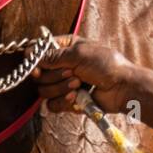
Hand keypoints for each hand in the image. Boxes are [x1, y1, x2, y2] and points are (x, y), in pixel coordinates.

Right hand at [32, 36, 152, 133]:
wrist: (122, 87)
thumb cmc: (105, 64)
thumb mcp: (79, 54)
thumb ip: (53, 56)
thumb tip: (30, 55)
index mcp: (64, 47)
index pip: (38, 52)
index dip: (34, 61)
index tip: (37, 68)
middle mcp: (61, 64)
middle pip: (39, 75)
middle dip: (56, 76)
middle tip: (74, 72)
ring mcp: (63, 84)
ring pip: (44, 91)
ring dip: (61, 88)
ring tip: (79, 84)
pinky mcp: (68, 101)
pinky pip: (52, 105)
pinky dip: (63, 102)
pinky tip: (76, 97)